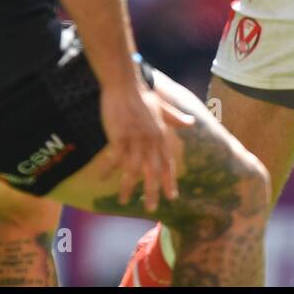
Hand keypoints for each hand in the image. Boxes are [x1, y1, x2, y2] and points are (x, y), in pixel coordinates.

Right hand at [99, 79, 194, 211]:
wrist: (125, 84)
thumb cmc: (143, 96)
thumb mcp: (162, 108)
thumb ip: (175, 118)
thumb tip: (191, 122)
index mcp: (161, 136)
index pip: (168, 163)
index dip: (170, 181)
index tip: (172, 197)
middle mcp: (150, 141)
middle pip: (153, 172)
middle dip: (152, 192)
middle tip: (151, 208)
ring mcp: (134, 140)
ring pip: (133, 171)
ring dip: (128, 187)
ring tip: (124, 201)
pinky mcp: (119, 137)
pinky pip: (114, 159)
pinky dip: (109, 170)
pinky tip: (103, 179)